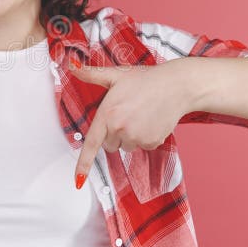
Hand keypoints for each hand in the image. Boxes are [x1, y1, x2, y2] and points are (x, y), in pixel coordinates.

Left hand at [67, 57, 197, 188]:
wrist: (176, 85)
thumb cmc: (145, 79)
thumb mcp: (116, 75)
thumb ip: (91, 74)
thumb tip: (71, 65)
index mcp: (108, 113)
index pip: (92, 143)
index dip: (83, 164)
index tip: (78, 181)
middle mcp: (120, 128)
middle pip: (109, 144)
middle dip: (113, 133)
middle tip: (126, 113)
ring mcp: (137, 137)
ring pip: (125, 146)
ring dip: (129, 135)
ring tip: (140, 114)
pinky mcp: (152, 143)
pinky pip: (142, 146)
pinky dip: (145, 137)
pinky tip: (151, 120)